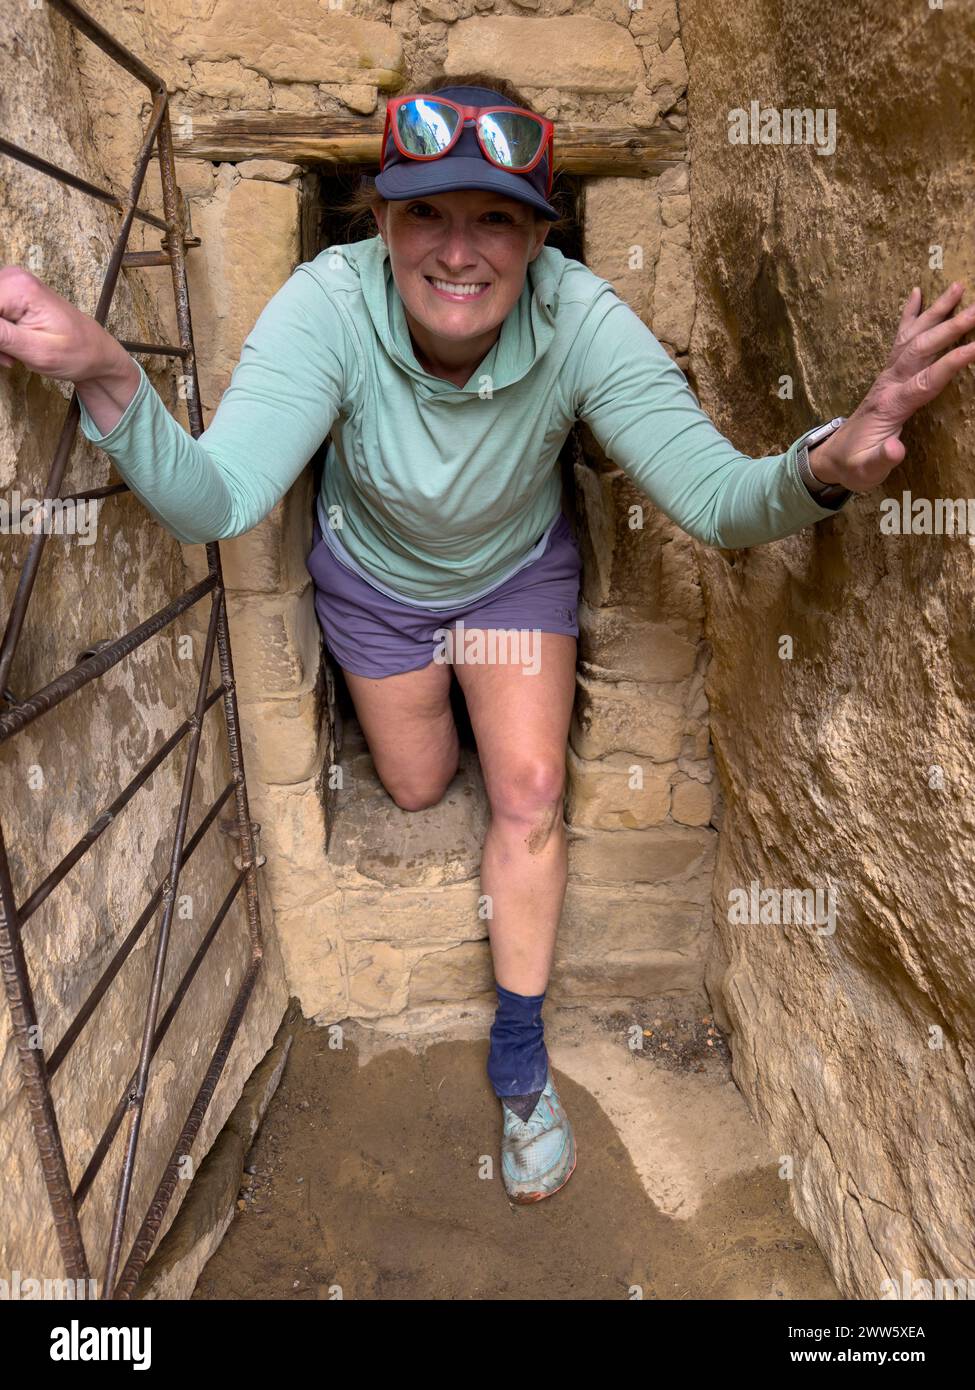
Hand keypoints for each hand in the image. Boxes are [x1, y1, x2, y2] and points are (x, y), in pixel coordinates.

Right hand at [0, 264, 122, 382]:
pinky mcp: (9, 294)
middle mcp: (11, 277)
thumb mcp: (35, 351)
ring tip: (11, 357)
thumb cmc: (76, 353)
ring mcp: (10, 284)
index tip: (3, 352)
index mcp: (18, 287)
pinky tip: (10, 350)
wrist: (96, 352)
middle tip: (7, 358)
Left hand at [808, 281, 974, 489]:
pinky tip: (917, 293)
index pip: (925, 381)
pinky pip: (900, 339)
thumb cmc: (855, 466)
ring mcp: (887, 376)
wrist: (832, 458)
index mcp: (890, 406)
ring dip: (935, 312)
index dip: (950, 364)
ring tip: (956, 287)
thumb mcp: (867, 471)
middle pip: (921, 350)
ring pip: (912, 337)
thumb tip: (897, 450)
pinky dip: (909, 315)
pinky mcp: (888, 374)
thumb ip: (881, 459)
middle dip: (949, 328)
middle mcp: (889, 383)